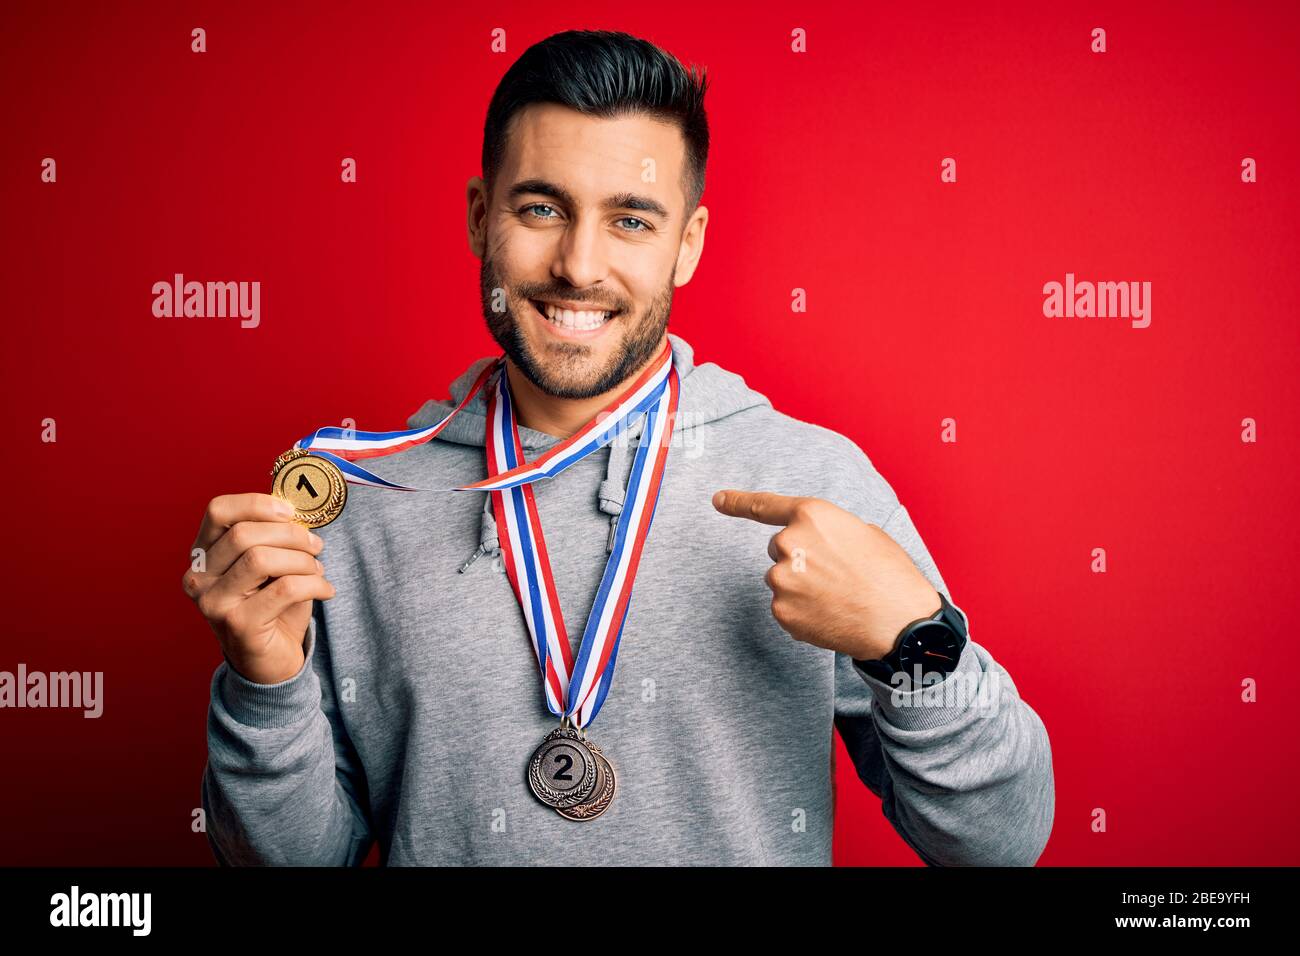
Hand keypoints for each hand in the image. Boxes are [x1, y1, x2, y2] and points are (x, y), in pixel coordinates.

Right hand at [182, 493, 334, 683]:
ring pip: (261, 558)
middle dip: (291, 534)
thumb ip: (274, 537)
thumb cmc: (273, 606)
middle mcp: (199, 578)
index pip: (218, 511)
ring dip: (302, 560)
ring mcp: (214, 603)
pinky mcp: (238, 624)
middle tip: (316, 546)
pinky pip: (284, 588)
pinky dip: (314, 584)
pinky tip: (326, 590)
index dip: (257, 503)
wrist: (271, 662)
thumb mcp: (271, 565)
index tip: (291, 513)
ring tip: (318, 570)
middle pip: (244, 534)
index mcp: (203, 555)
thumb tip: (298, 510)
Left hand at [712, 489, 940, 660]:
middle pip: (780, 549)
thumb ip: (831, 531)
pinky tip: (830, 615)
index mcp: (812, 515)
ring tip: (838, 597)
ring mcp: (781, 579)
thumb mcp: (865, 534)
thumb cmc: (890, 576)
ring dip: (802, 587)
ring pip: (783, 580)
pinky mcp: (781, 611)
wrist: (900, 624)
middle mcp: (789, 543)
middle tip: (837, 574)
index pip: (765, 506)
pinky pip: (785, 607)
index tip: (717, 500)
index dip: (738, 502)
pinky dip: (803, 612)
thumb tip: (820, 544)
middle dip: (801, 559)